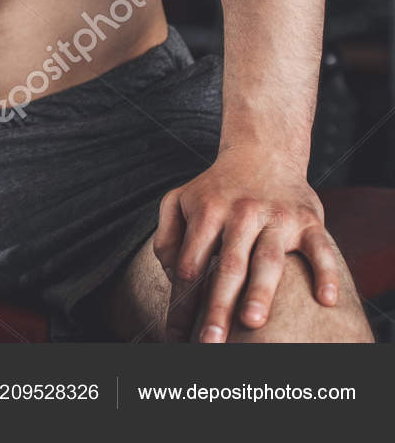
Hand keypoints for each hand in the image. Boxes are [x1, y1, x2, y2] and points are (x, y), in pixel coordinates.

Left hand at [153, 146, 338, 341]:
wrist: (263, 152)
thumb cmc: (215, 188)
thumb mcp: (180, 200)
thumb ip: (167, 236)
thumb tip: (169, 275)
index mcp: (207, 211)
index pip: (191, 262)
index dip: (182, 300)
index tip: (178, 334)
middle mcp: (241, 213)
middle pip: (228, 265)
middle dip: (218, 305)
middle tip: (210, 340)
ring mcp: (278, 217)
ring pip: (269, 259)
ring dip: (261, 292)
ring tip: (253, 323)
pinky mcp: (309, 221)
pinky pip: (320, 249)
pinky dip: (325, 273)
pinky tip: (325, 301)